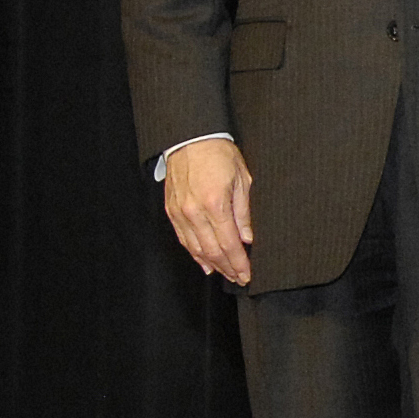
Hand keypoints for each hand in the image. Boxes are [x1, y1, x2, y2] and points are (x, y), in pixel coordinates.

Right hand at [161, 136, 254, 284]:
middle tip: (239, 278)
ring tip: (225, 273)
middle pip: (212, 251)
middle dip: (227, 268)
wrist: (190, 138)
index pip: (229, 244)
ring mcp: (180, 212)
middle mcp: (194, 212)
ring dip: (211, 264)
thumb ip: (244, 212)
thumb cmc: (219, 154)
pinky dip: (193, 253)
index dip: (238, 263)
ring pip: (195, 248)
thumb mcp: (242, 179)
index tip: (247, 274)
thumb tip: (247, 237)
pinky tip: (204, 262)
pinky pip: (183, 238)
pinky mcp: (171, 210)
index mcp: (215, 204)